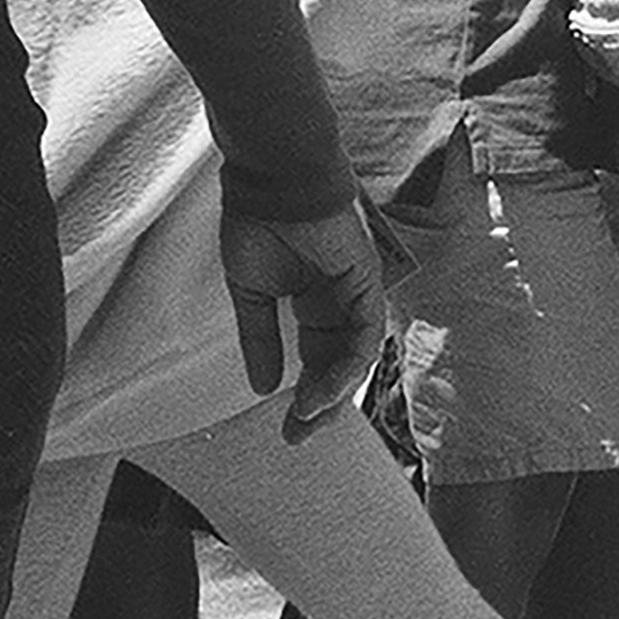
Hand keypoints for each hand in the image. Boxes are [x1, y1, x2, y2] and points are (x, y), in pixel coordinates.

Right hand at [225, 194, 384, 438]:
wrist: (270, 182)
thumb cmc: (258, 223)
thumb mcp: (252, 294)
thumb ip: (260, 340)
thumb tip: (263, 386)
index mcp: (314, 300)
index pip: (318, 358)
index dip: (306, 395)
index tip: (287, 428)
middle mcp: (340, 299)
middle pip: (341, 364)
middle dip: (322, 405)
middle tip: (299, 436)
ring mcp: (357, 290)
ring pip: (357, 355)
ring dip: (334, 393)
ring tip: (308, 419)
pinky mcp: (367, 280)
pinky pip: (365, 332)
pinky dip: (347, 365)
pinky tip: (321, 390)